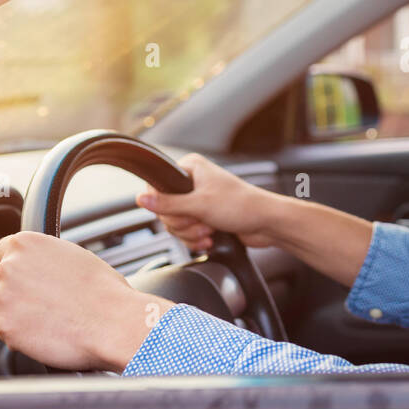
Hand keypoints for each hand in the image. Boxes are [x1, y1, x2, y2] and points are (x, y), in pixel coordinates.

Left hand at [0, 231, 172, 371]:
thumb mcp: (74, 256)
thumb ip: (45, 258)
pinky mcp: (4, 327)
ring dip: (22, 313)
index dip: (13, 267)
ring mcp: (2, 298)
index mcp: (26, 244)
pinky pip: (10, 331)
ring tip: (55, 317)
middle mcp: (8, 267)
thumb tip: (38, 267)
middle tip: (50, 302)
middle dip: (20, 292)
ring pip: (5, 308)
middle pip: (2, 282)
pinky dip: (24, 335)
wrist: (112, 323)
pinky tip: (50, 331)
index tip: (21, 278)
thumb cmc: (103, 291)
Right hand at [136, 152, 277, 251]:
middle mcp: (193, 181)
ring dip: (191, 233)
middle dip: (183, 223)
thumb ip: (167, 203)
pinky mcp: (205, 217)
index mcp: (190, 168)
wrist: (268, 224)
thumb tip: (140, 199)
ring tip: (210, 231)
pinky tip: (211, 240)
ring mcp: (199, 200)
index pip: (156, 185)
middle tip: (202, 222)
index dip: (163, 205)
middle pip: (165, 209)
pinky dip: (197, 240)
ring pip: (176, 224)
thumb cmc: (241, 206)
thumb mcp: (199, 204)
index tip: (179, 211)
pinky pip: (188, 232)